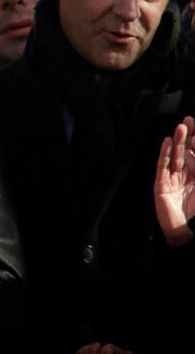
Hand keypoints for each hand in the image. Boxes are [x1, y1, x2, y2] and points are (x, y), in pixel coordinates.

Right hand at [153, 116, 194, 246]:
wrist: (188, 233)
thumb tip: (192, 149)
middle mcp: (187, 177)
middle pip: (186, 152)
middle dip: (188, 137)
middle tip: (189, 120)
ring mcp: (174, 181)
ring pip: (175, 157)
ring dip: (177, 142)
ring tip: (180, 128)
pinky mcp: (161, 186)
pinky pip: (162, 167)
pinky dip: (164, 154)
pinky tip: (167, 142)